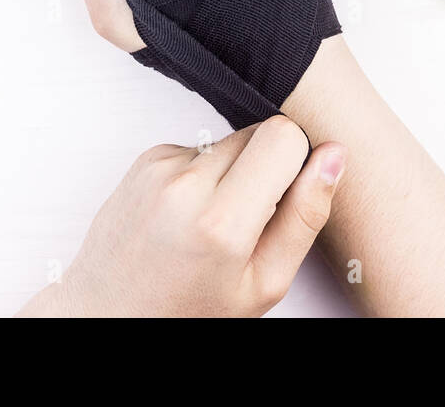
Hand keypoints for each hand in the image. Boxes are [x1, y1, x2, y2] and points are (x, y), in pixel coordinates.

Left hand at [18, 116, 345, 316]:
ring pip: (231, 139)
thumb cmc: (188, 310)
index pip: (285, 136)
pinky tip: (188, 214)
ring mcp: (159, 167)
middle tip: (248, 222)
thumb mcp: (263, 283)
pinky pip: (199, 146)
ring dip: (233, 173)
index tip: (284, 201)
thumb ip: (305, 216)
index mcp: (221, 222)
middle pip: (260, 132)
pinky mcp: (145, 158)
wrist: (109, 312)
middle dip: (266, 170)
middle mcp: (184, 185)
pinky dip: (202, 175)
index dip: (297, 163)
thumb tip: (334, 155)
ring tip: (212, 223)